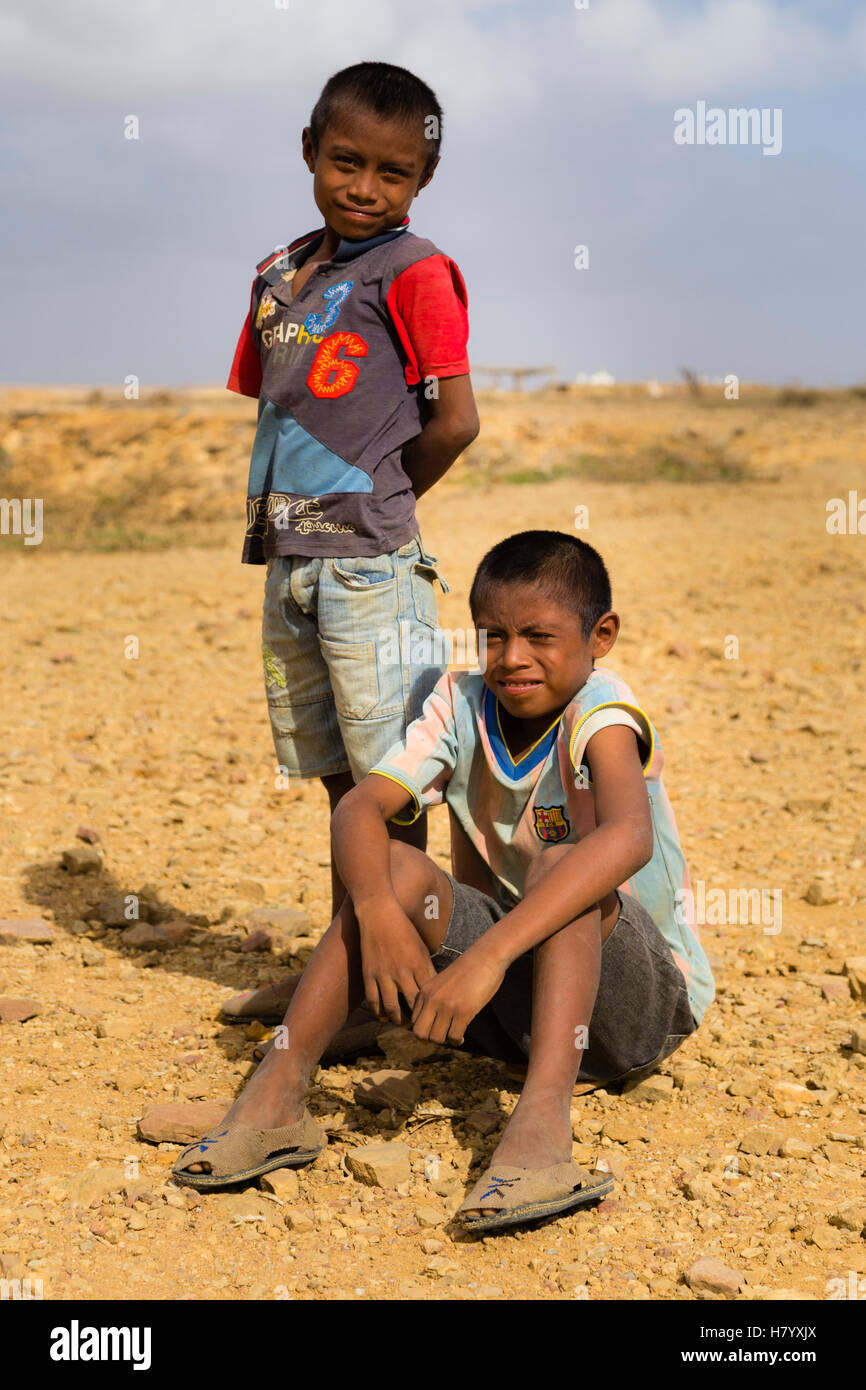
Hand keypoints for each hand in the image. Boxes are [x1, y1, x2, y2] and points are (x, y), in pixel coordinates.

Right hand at [357, 906, 436, 1026]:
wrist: (379, 915)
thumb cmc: (404, 931)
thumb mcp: (421, 948)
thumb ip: (427, 969)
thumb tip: (435, 990)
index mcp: (419, 964)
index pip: (429, 996)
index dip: (433, 1010)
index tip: (436, 1018)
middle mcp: (402, 972)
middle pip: (413, 1005)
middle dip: (418, 1020)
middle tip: (421, 1028)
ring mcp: (384, 974)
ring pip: (392, 1008)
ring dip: (397, 1020)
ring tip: (402, 1024)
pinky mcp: (369, 974)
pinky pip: (373, 1001)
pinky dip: (379, 1012)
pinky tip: (384, 1016)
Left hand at [410, 944, 506, 1045]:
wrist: (485, 957)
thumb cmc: (467, 971)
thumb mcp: (441, 982)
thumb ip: (432, 999)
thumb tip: (430, 1025)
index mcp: (425, 991)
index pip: (414, 1021)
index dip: (424, 1030)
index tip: (435, 1029)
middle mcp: (432, 999)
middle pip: (420, 1033)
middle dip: (431, 1039)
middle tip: (443, 1036)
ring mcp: (447, 1006)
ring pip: (437, 1038)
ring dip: (445, 1041)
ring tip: (453, 1036)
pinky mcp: (463, 1012)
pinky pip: (454, 1037)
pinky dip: (457, 1041)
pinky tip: (461, 1037)